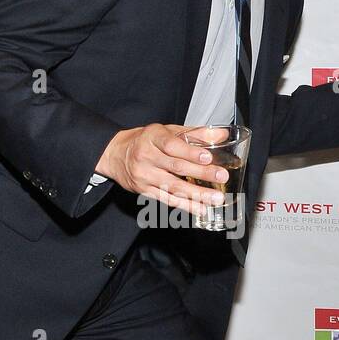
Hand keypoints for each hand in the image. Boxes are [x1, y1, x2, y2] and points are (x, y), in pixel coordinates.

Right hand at [96, 124, 229, 215]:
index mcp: (153, 137)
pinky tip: (200, 209)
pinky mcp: (144, 191)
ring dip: (196, 194)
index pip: (172, 145)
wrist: (116, 154)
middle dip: (201, 173)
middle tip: (221, 176)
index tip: (208, 157)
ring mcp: (145, 176)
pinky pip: (167, 200)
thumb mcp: (167, 131)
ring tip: (216, 198)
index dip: (190, 152)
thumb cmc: (147, 141)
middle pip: (176, 166)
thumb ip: (195, 133)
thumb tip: (222, 134)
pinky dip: (185, 205)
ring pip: (173, 187)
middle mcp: (146, 156)